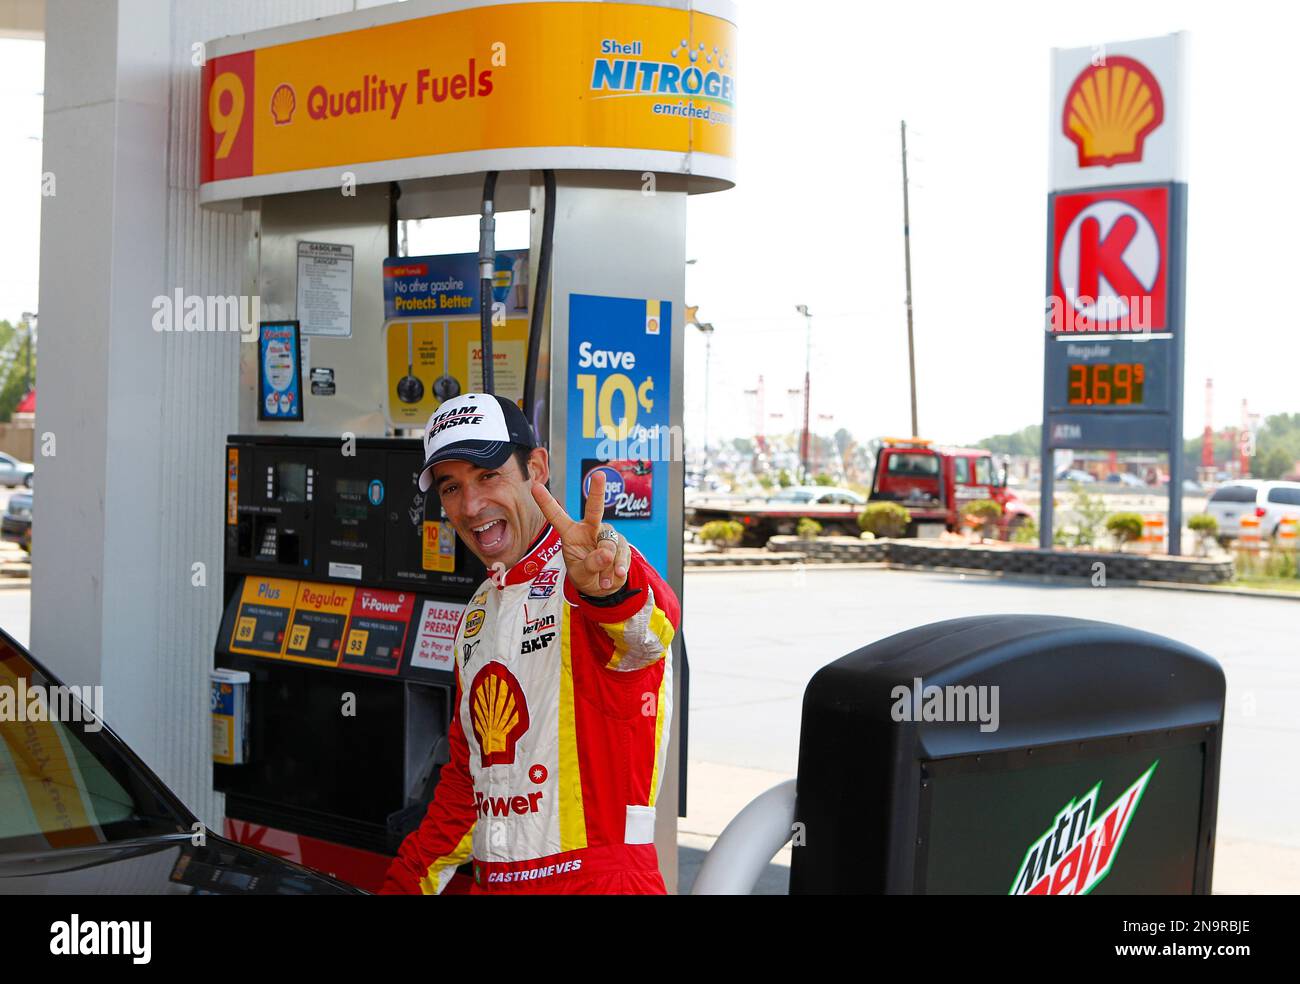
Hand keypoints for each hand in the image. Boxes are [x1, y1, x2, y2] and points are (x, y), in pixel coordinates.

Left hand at [531, 471, 630, 595]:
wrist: (605, 586)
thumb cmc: (586, 575)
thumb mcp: (582, 574)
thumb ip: (591, 564)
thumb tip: (607, 552)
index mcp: (571, 533)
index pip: (556, 516)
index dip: (546, 502)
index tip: (535, 486)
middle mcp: (590, 528)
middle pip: (594, 509)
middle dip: (597, 491)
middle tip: (600, 476)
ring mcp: (607, 533)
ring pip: (609, 544)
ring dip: (607, 566)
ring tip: (603, 581)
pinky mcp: (622, 542)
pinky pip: (622, 554)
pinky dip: (619, 568)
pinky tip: (617, 575)